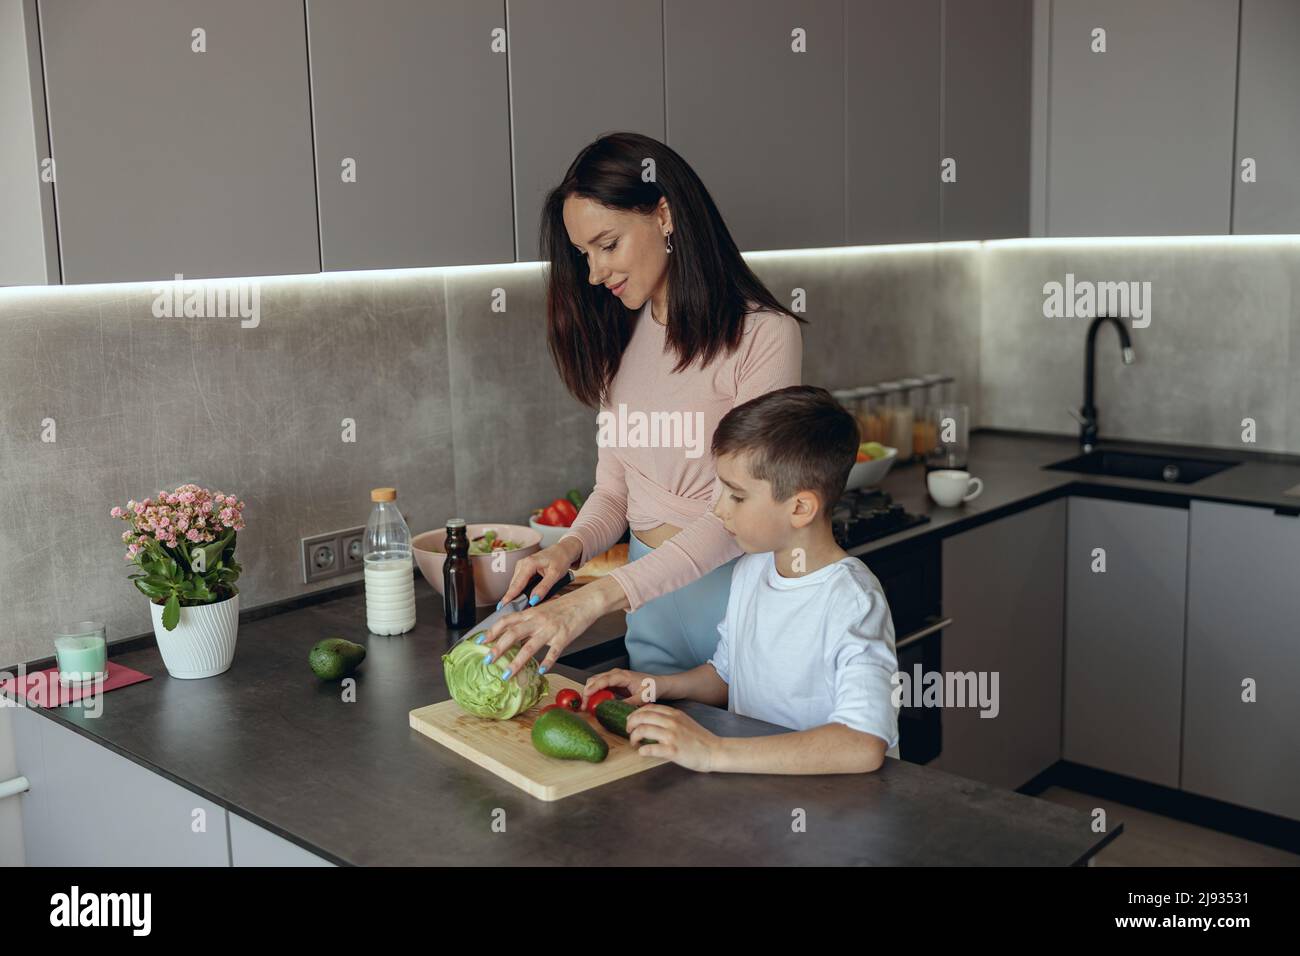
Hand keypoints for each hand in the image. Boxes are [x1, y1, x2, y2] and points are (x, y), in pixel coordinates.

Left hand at [480, 582, 604, 675]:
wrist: (586, 601)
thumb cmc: (564, 606)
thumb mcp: (542, 610)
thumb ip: (528, 622)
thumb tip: (513, 636)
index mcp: (530, 613)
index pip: (506, 621)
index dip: (491, 631)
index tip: (480, 642)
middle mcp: (537, 620)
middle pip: (512, 634)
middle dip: (497, 648)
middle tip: (487, 660)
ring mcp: (550, 629)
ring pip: (529, 647)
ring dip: (516, 662)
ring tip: (507, 674)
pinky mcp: (564, 637)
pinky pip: (553, 652)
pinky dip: (546, 663)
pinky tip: (540, 672)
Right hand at [496, 537, 583, 608]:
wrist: (563, 550)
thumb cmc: (560, 560)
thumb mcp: (555, 575)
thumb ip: (544, 588)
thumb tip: (533, 600)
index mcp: (529, 563)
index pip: (517, 584)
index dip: (509, 596)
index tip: (502, 606)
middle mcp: (522, 563)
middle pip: (514, 585)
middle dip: (514, 598)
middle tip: (515, 610)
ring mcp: (521, 565)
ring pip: (516, 584)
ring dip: (518, 594)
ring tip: (522, 605)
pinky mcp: (523, 569)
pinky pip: (519, 582)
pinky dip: (521, 590)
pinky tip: (526, 596)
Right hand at [581, 669, 662, 709]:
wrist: (658, 684)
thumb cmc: (652, 687)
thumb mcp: (643, 698)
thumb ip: (631, 702)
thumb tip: (618, 709)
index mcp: (623, 676)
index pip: (604, 680)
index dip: (594, 687)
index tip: (586, 695)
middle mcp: (616, 674)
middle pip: (595, 679)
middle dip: (587, 692)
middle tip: (585, 705)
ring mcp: (614, 677)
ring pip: (595, 681)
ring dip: (589, 692)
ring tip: (587, 706)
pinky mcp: (614, 682)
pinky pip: (600, 686)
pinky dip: (594, 693)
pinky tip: (593, 702)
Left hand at [626, 705, 722, 771]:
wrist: (714, 751)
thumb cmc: (699, 739)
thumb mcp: (684, 721)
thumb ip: (670, 718)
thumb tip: (652, 719)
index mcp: (674, 714)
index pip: (648, 708)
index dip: (636, 713)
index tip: (632, 721)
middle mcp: (672, 722)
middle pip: (642, 717)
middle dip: (631, 723)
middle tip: (629, 731)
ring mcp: (672, 736)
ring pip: (643, 730)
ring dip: (634, 737)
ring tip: (634, 742)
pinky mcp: (673, 751)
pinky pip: (650, 749)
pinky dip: (642, 750)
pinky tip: (642, 752)